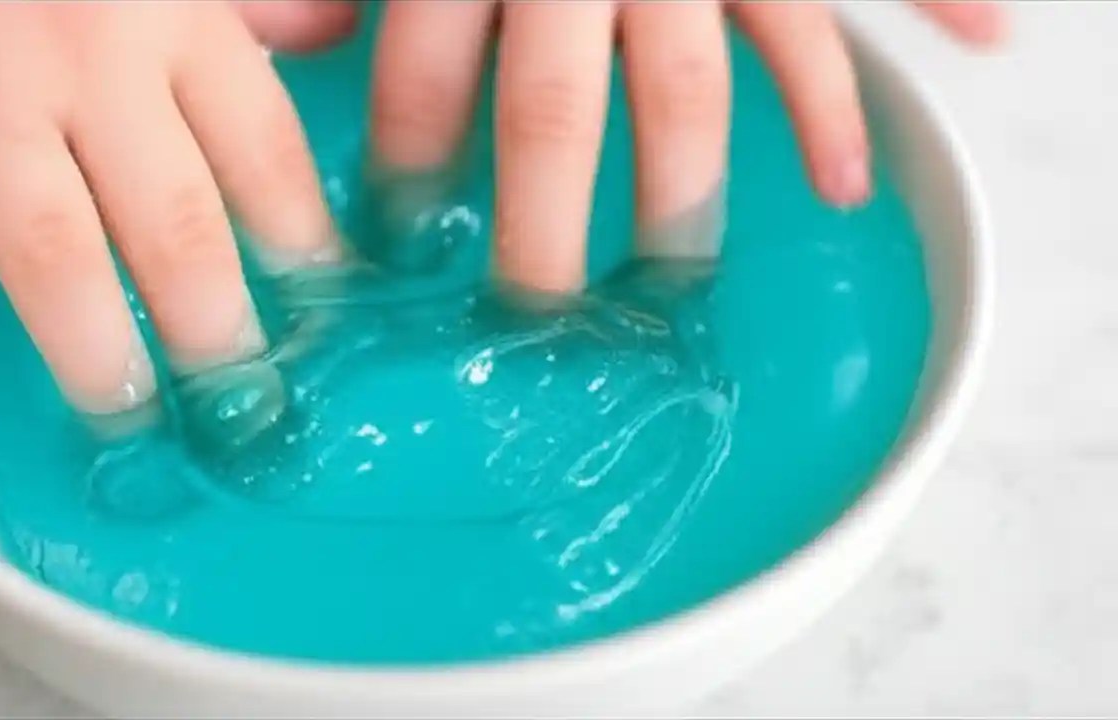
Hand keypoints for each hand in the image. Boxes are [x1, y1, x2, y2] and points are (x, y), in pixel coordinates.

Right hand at [0, 1, 342, 417]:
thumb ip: (247, 0)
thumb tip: (337, 26)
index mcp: (169, 19)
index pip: (263, 149)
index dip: (302, 242)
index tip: (321, 318)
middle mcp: (84, 59)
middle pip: (174, 216)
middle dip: (211, 320)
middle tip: (235, 402)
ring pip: (52, 240)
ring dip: (91, 338)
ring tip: (123, 412)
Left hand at [368, 1, 1004, 293]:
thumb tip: (307, 34)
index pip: (425, 71)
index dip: (406, 165)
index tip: (397, 243)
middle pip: (552, 114)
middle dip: (542, 230)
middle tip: (533, 318)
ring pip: (686, 95)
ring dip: (682, 198)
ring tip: (674, 283)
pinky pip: (816, 29)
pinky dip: (834, 107)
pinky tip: (847, 189)